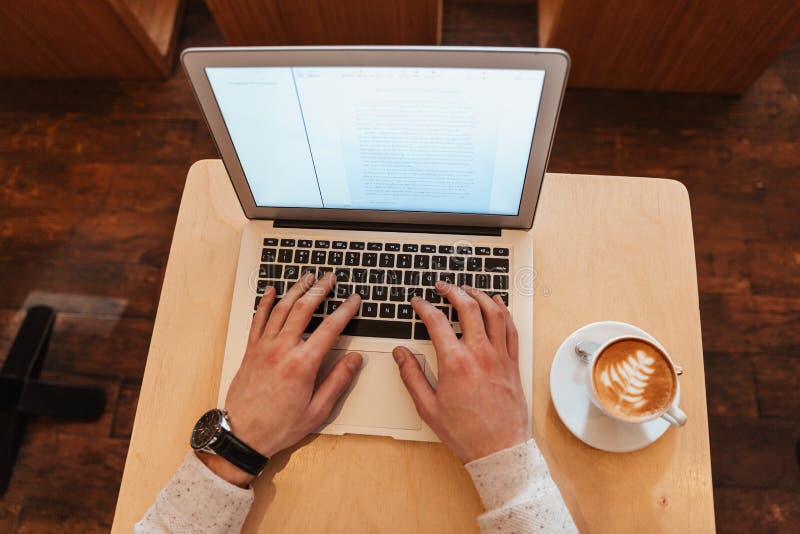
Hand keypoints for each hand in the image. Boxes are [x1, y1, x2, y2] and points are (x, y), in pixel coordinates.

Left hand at [200, 273, 362, 485]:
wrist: (242, 435)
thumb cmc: (279, 426)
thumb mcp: (318, 410)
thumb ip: (338, 381)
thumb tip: (354, 361)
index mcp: (303, 364)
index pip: (330, 328)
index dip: (345, 311)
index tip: (353, 300)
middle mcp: (282, 350)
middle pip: (304, 309)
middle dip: (320, 289)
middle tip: (330, 278)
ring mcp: (264, 347)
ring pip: (281, 308)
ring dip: (296, 289)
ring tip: (307, 277)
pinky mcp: (251, 350)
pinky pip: (258, 319)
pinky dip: (265, 302)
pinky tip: (271, 291)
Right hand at [393, 281, 527, 462]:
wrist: (499, 449)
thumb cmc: (466, 432)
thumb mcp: (428, 407)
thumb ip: (412, 376)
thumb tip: (401, 354)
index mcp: (455, 362)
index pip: (436, 321)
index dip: (424, 306)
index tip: (418, 302)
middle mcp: (479, 353)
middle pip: (467, 307)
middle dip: (452, 291)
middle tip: (442, 287)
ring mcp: (499, 356)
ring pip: (492, 312)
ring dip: (478, 295)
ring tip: (467, 289)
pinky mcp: (513, 362)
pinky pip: (511, 327)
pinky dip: (503, 311)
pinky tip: (496, 304)